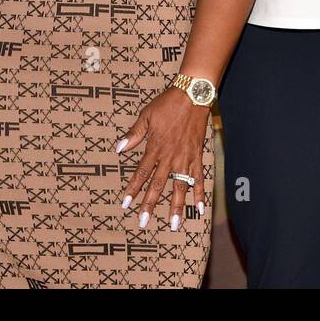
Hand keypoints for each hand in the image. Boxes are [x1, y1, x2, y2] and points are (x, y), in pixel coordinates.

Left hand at [117, 88, 209, 230]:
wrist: (192, 96)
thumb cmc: (167, 104)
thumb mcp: (146, 116)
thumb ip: (134, 134)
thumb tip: (119, 148)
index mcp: (155, 148)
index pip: (141, 173)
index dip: (133, 189)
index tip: (125, 204)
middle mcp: (170, 157)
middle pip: (158, 185)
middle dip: (149, 205)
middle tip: (143, 223)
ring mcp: (185, 159)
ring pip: (179, 187)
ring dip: (176, 207)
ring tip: (173, 224)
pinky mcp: (197, 156)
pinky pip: (198, 178)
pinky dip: (199, 193)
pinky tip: (200, 209)